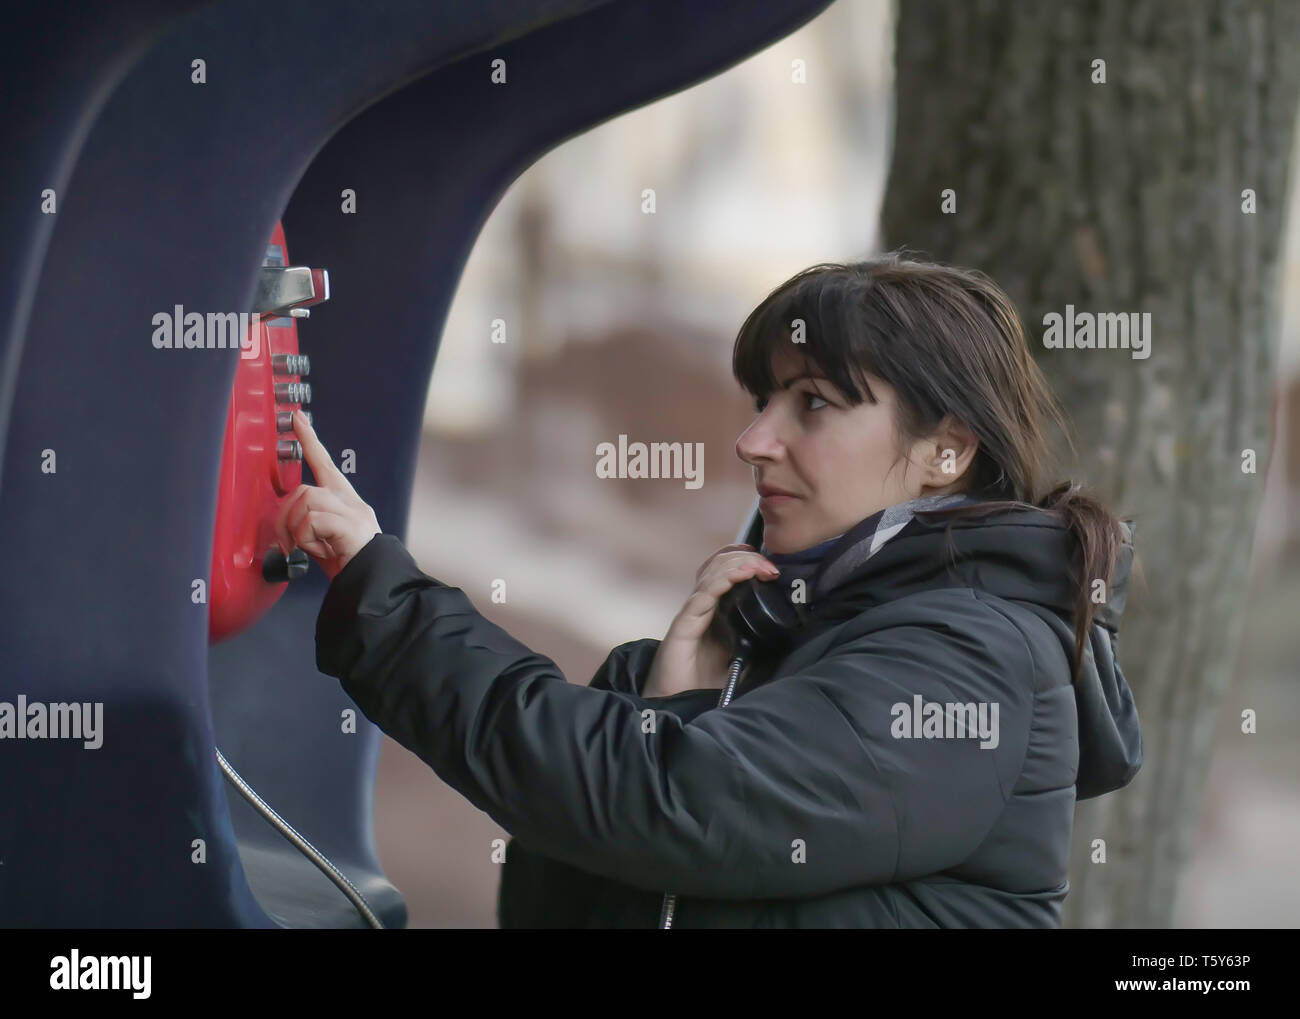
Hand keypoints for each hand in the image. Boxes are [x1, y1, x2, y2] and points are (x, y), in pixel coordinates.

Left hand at [274, 410, 381, 580]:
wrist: (376, 581)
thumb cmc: (350, 563)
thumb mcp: (324, 539)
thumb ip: (308, 523)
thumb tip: (284, 520)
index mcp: (345, 500)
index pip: (324, 464)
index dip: (310, 440)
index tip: (298, 419)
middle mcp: (350, 501)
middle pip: (304, 490)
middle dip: (286, 517)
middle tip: (289, 543)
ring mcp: (352, 512)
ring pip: (306, 501)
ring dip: (296, 529)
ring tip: (305, 548)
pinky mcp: (350, 525)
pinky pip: (312, 521)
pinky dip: (305, 539)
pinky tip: (316, 551)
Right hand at [641, 543, 778, 697]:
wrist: (676, 703)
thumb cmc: (703, 682)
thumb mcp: (739, 660)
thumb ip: (755, 645)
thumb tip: (784, 638)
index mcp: (713, 609)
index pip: (724, 570)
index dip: (742, 558)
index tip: (766, 562)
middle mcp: (700, 606)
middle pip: (719, 565)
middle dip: (746, 558)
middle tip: (769, 567)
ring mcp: (691, 612)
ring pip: (711, 574)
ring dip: (738, 564)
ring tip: (759, 566)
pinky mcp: (683, 624)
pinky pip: (702, 595)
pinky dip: (720, 580)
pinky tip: (737, 576)